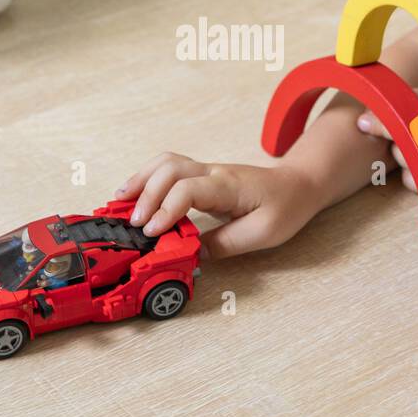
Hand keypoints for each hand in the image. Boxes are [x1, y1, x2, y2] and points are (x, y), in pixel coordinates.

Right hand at [115, 153, 322, 257]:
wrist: (299, 184)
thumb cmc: (285, 207)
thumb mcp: (263, 233)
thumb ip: (226, 243)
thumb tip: (192, 253)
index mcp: (229, 185)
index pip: (188, 189)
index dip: (166, 208)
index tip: (151, 231)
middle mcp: (213, 172)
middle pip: (170, 169)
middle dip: (146, 195)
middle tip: (133, 224)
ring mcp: (206, 170)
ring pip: (165, 163)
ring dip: (140, 181)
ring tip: (118, 203)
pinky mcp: (201, 176)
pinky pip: (168, 169)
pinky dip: (146, 179)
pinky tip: (132, 195)